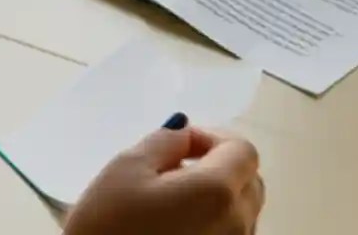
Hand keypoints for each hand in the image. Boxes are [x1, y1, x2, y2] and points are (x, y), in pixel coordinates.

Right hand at [64, 117, 264, 234]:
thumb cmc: (108, 224)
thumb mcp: (126, 168)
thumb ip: (164, 141)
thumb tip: (184, 131)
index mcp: (217, 191)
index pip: (242, 150)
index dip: (213, 137)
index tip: (179, 142)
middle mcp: (237, 223)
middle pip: (249, 180)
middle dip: (220, 164)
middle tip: (176, 165)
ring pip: (242, 211)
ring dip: (218, 194)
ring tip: (171, 198)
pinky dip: (213, 221)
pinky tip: (174, 224)